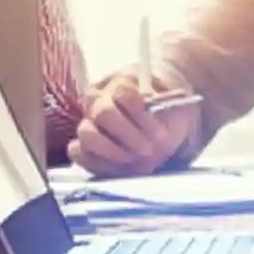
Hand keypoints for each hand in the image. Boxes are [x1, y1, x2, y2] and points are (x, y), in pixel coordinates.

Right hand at [66, 77, 196, 176]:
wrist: (158, 125)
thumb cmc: (166, 114)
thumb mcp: (175, 111)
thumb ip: (167, 113)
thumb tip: (157, 123)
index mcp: (121, 85)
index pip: (123, 93)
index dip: (140, 113)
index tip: (161, 132)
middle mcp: (99, 102)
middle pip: (104, 113)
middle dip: (128, 135)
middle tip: (148, 149)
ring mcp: (88, 124)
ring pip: (87, 135)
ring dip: (113, 151)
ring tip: (134, 159)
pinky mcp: (83, 147)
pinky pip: (78, 155)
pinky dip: (98, 164)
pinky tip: (119, 167)